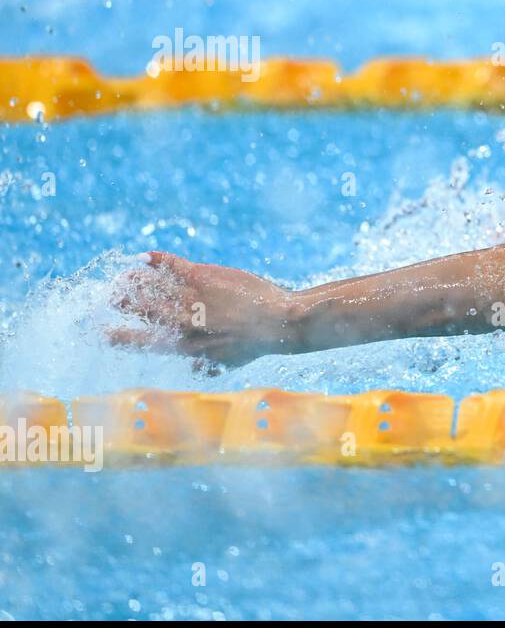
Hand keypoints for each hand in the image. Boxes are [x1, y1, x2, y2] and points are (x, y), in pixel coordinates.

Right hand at [109, 251, 298, 366]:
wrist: (280, 322)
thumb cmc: (255, 344)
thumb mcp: (227, 363)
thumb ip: (205, 365)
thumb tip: (193, 369)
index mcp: (183, 347)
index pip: (139, 342)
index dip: (116, 336)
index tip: (101, 331)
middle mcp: (182, 323)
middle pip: (138, 308)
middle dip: (120, 301)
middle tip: (111, 296)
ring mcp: (192, 298)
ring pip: (149, 284)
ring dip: (132, 279)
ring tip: (124, 276)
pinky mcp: (203, 276)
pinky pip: (171, 265)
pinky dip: (155, 260)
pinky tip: (145, 258)